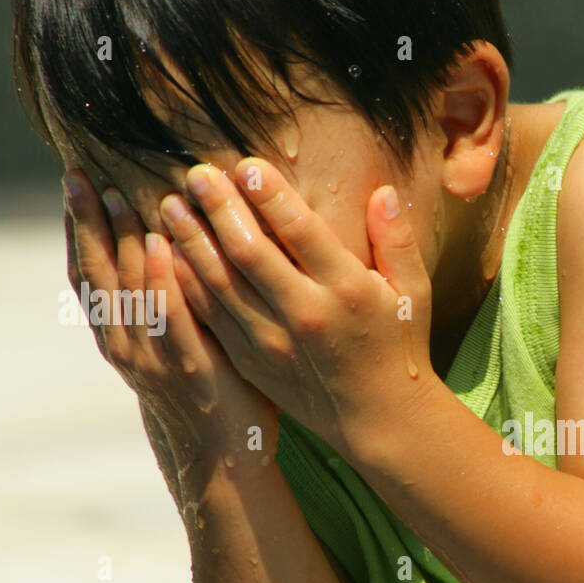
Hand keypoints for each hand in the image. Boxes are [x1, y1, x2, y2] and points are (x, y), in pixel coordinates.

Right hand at [62, 169, 280, 487]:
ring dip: (121, 242)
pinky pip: (172, 319)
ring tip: (117, 196)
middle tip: (83, 175)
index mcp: (117, 334)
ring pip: (128, 290)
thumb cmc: (208, 386)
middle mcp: (125, 344)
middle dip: (88, 223)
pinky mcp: (189, 367)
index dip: (76, 228)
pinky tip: (164, 246)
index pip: (88, 272)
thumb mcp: (175, 337)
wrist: (224, 453)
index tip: (74, 182)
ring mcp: (153, 358)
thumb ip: (168, 294)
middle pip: (98, 274)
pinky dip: (164, 283)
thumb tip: (167, 234)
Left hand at [156, 158, 434, 461]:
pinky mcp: (252, 362)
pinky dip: (187, 283)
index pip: (301, 231)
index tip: (246, 165)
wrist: (378, 417)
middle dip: (218, 207)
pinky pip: (210, 316)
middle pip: (249, 252)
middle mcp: (306, 315)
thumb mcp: (412, 293)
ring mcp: (273, 343)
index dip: (270, 195)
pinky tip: (171, 255)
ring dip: (191, 240)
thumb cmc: (398, 345)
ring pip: (220, 282)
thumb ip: (398, 241)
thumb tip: (384, 192)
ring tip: (171, 206)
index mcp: (347, 290)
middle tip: (196, 173)